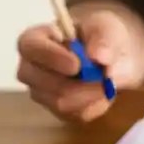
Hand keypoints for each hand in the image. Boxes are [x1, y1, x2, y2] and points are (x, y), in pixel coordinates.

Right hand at [15, 8, 143, 122]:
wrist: (113, 56)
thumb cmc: (100, 35)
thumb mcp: (106, 28)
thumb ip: (104, 39)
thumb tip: (98, 57)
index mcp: (35, 40)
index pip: (30, 47)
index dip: (51, 57)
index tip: (77, 65)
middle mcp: (30, 68)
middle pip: (41, 83)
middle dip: (76, 84)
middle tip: (104, 79)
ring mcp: (42, 92)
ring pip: (60, 103)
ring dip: (90, 95)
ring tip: (108, 82)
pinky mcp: (58, 110)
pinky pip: (76, 115)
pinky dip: (96, 105)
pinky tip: (104, 92)